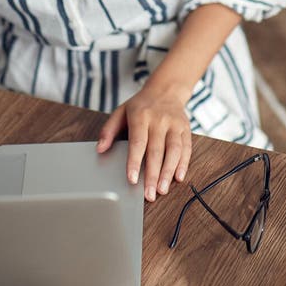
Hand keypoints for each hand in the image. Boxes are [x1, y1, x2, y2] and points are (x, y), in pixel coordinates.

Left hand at [96, 82, 191, 201]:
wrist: (166, 90)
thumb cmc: (141, 105)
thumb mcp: (120, 112)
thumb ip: (109, 130)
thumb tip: (100, 149)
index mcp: (140, 115)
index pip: (137, 142)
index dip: (134, 162)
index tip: (132, 179)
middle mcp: (159, 119)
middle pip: (156, 150)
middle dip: (152, 175)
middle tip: (149, 194)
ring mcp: (174, 124)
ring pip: (173, 151)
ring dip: (168, 172)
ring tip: (162, 190)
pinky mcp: (186, 129)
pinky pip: (186, 148)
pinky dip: (183, 164)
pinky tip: (178, 177)